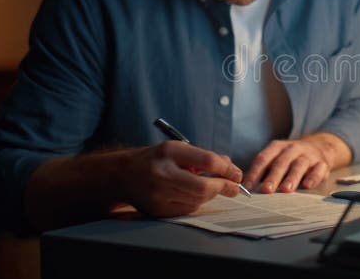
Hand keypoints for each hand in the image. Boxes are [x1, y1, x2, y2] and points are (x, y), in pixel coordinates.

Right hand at [117, 141, 243, 216]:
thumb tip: (230, 167)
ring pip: (198, 199)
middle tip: (234, 187)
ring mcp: (158, 194)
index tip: (236, 174)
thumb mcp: (178, 149)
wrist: (123, 175)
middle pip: (203, 186)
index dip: (227, 169)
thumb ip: (204, 157)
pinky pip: (187, 209)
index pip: (207, 161)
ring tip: (211, 187)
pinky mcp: (157, 210)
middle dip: (223, 187)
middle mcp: (162, 173)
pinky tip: (191, 194)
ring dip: (210, 194)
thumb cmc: (156, 159)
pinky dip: (196, 202)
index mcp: (169, 152)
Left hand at [242, 133, 351, 192]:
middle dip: (273, 177)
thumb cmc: (291, 158)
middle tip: (265, 190)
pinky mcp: (322, 163)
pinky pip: (318, 169)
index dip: (255, 173)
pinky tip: (307, 185)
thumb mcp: (277, 158)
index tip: (248, 187)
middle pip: (281, 162)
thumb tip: (247, 188)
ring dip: (292, 178)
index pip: (263, 159)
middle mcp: (292, 149)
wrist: (319, 148)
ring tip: (285, 190)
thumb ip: (265, 171)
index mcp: (277, 147)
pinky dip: (313, 177)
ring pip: (299, 165)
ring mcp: (308, 155)